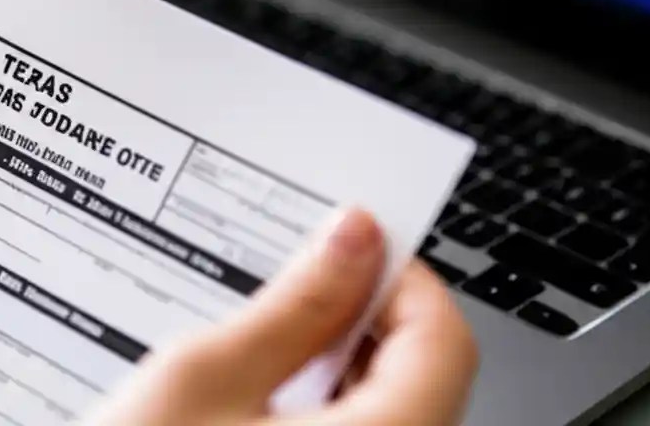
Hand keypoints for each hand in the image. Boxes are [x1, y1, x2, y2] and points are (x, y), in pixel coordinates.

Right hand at [87, 211, 477, 424]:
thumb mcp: (205, 379)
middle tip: (296, 276)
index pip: (444, 340)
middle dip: (364, 319)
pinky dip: (326, 413)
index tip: (350, 243)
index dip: (402, 278)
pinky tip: (261, 394)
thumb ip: (293, 305)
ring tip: (266, 334)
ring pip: (389, 415)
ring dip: (340, 366)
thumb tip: (352, 241)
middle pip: (423, 378)